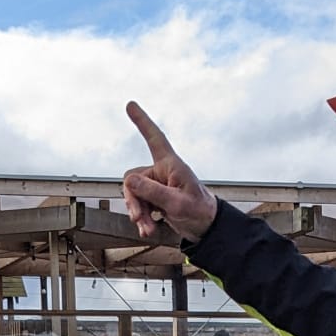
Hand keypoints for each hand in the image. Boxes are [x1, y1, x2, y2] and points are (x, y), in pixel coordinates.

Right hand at [122, 104, 217, 244]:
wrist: (206, 228)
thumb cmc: (199, 211)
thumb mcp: (177, 203)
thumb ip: (153, 192)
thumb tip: (129, 181)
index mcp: (171, 165)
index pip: (155, 139)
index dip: (143, 122)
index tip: (131, 106)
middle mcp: (162, 172)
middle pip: (133, 179)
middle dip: (134, 200)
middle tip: (139, 217)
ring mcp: (157, 186)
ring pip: (133, 194)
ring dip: (138, 212)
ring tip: (147, 227)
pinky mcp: (155, 199)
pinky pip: (138, 204)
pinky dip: (141, 218)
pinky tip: (147, 228)